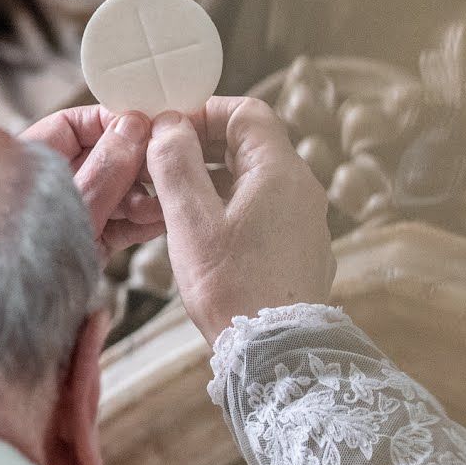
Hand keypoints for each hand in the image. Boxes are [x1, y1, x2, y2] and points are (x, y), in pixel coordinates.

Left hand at [21, 104, 166, 263]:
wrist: (16, 317)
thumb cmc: (26, 259)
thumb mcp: (74, 206)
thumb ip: (106, 166)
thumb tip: (132, 127)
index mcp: (31, 165)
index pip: (73, 125)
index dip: (109, 122)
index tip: (143, 126)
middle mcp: (52, 189)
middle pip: (102, 159)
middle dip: (135, 166)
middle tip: (161, 169)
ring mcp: (70, 217)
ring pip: (115, 193)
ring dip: (142, 197)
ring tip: (160, 206)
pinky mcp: (85, 245)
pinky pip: (118, 224)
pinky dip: (139, 223)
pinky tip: (161, 221)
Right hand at [146, 96, 334, 342]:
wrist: (275, 353)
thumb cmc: (233, 287)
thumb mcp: (191, 221)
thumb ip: (176, 164)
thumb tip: (169, 125)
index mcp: (279, 171)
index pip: (246, 112)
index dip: (205, 112)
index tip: (169, 130)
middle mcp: (301, 190)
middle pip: (249, 147)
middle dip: (202, 150)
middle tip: (161, 167)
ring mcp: (304, 223)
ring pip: (252, 184)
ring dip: (210, 185)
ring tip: (170, 207)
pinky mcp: (298, 253)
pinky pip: (261, 215)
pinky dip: (228, 213)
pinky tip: (200, 240)